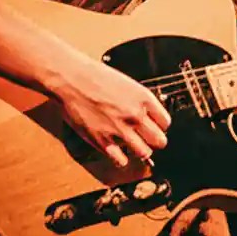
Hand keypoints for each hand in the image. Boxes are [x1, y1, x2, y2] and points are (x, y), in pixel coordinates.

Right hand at [47, 58, 171, 167]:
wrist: (70, 78)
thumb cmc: (93, 75)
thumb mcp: (125, 83)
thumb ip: (137, 100)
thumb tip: (145, 113)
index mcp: (143, 97)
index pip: (165, 122)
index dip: (160, 125)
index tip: (155, 126)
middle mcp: (135, 115)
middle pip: (159, 140)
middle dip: (155, 141)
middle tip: (148, 139)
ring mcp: (119, 129)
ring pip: (144, 152)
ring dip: (140, 151)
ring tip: (135, 147)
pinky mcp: (103, 140)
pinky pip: (121, 160)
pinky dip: (121, 159)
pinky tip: (119, 154)